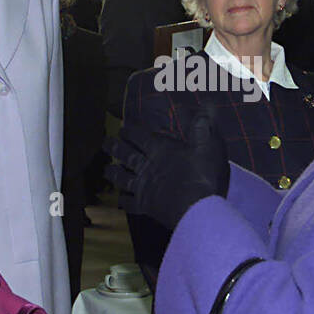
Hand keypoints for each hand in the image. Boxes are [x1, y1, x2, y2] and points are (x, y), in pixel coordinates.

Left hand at [106, 111, 228, 229]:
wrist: (197, 208)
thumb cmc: (204, 175)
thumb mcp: (209, 145)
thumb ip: (203, 125)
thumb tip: (205, 104)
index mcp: (161, 150)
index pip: (140, 137)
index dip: (130, 132)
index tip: (122, 129)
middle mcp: (148, 166)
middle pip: (126, 154)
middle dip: (115, 147)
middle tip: (105, 143)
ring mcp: (144, 187)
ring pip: (123, 178)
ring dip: (113, 172)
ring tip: (106, 169)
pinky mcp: (145, 206)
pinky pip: (130, 203)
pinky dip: (124, 201)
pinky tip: (120, 200)